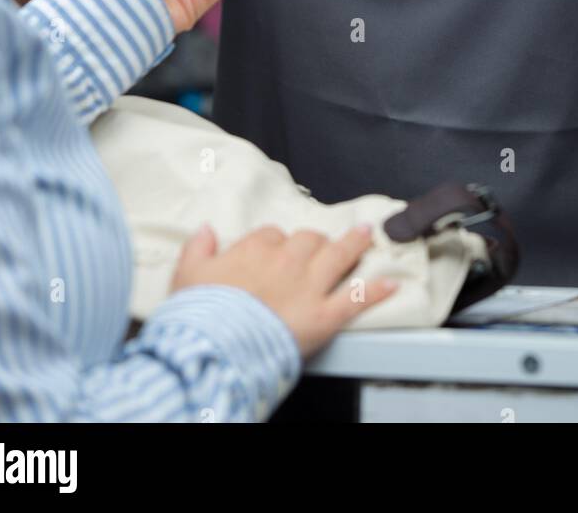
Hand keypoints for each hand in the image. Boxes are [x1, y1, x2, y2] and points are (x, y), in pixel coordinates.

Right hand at [170, 223, 396, 357]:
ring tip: (368, 235)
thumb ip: (197, 248)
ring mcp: (310, 287)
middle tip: (319, 246)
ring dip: (356, 244)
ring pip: (338, 256)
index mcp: (256, 249)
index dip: (274, 244)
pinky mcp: (326, 316)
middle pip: (309, 240)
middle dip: (314, 242)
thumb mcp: (186, 275)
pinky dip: (376, 291)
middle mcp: (288, 262)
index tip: (273, 252)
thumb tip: (206, 230)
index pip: (272, 235)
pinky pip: (356, 298)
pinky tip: (390, 284)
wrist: (216, 347)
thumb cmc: (201, 315)